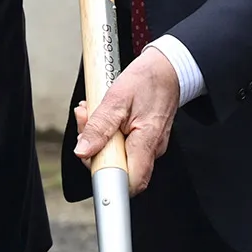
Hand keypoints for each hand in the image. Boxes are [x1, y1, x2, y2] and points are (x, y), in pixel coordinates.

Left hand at [73, 46, 180, 194]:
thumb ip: (99, 127)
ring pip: (116, 157)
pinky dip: (108, 134)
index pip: (129, 182)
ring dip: (98, 139)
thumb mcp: (117, 98)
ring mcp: (149, 147)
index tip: (90, 159)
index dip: (106, 179)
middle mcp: (152, 150)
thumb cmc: (148, 80)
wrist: (168, 69)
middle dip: (93, 150)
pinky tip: (105, 117)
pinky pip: (121, 147)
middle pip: (117, 170)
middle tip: (86, 123)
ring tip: (93, 113)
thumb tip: (83, 151)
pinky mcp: (144, 141)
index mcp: (147, 142)